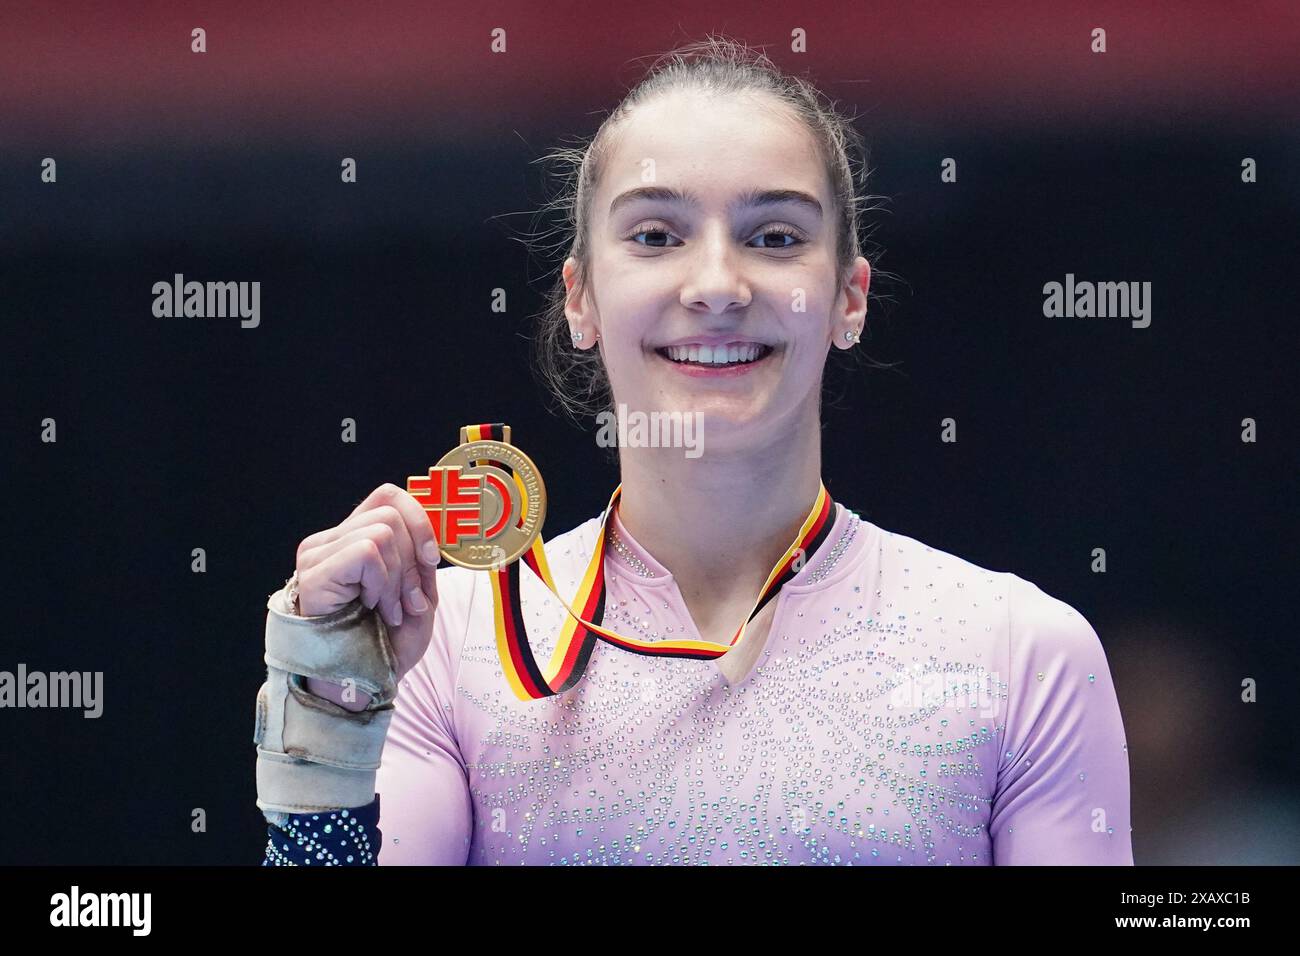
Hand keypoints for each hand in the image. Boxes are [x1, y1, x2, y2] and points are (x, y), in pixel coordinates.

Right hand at [291, 483, 440, 709]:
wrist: (361, 686)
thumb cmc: (385, 648)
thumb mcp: (419, 599)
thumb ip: (423, 562)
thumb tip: (435, 531)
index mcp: (354, 541)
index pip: (388, 496)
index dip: (419, 518)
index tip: (432, 559)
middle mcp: (331, 542)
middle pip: (390, 512)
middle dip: (413, 559)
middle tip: (408, 601)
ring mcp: (318, 555)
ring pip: (382, 531)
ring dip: (397, 578)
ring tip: (389, 611)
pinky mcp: (314, 572)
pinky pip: (368, 551)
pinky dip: (382, 583)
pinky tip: (373, 609)